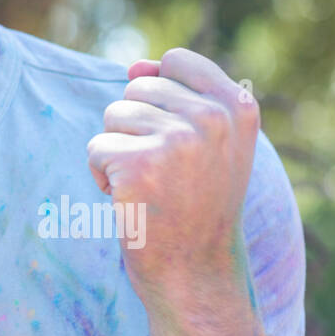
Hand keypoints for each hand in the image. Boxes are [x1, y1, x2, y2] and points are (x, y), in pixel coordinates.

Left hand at [86, 47, 259, 304]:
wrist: (194, 275)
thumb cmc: (196, 204)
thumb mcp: (210, 143)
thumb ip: (180, 94)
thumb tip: (134, 66)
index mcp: (238, 106)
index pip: (177, 60)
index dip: (161, 93)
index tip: (178, 138)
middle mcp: (213, 118)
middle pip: (137, 88)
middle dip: (137, 127)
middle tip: (165, 172)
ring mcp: (177, 140)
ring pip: (113, 116)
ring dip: (119, 151)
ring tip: (150, 186)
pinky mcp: (138, 165)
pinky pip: (96, 147)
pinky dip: (102, 175)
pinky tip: (131, 201)